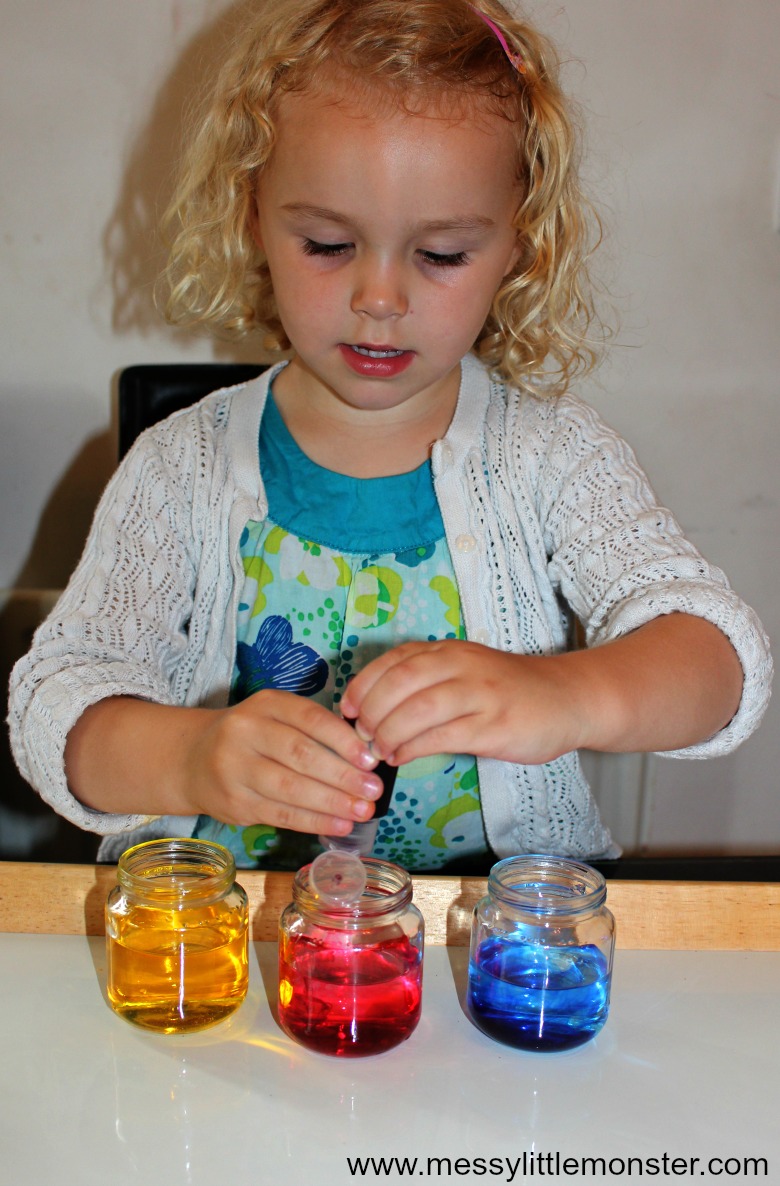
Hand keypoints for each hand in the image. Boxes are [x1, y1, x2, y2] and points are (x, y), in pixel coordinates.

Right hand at [66, 691, 383, 835]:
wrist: (192, 758)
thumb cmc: (252, 737)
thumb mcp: (276, 718)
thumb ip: (313, 730)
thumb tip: (364, 758)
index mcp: (265, 704)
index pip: (310, 719)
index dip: (343, 740)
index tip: (371, 759)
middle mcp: (245, 731)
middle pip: (301, 755)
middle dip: (343, 776)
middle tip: (374, 790)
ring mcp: (235, 768)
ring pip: (290, 788)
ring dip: (332, 803)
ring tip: (362, 811)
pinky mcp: (234, 802)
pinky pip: (280, 813)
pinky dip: (313, 821)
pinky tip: (339, 825)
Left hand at [339, 640, 583, 767]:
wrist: (567, 698)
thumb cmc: (508, 689)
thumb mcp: (465, 670)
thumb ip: (427, 679)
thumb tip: (374, 708)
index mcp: (450, 651)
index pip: (395, 660)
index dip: (364, 684)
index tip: (347, 708)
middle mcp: (462, 666)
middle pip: (401, 682)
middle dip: (372, 711)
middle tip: (360, 735)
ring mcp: (480, 695)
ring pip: (419, 709)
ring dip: (389, 732)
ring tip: (378, 750)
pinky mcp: (494, 726)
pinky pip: (443, 737)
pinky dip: (413, 749)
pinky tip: (401, 758)